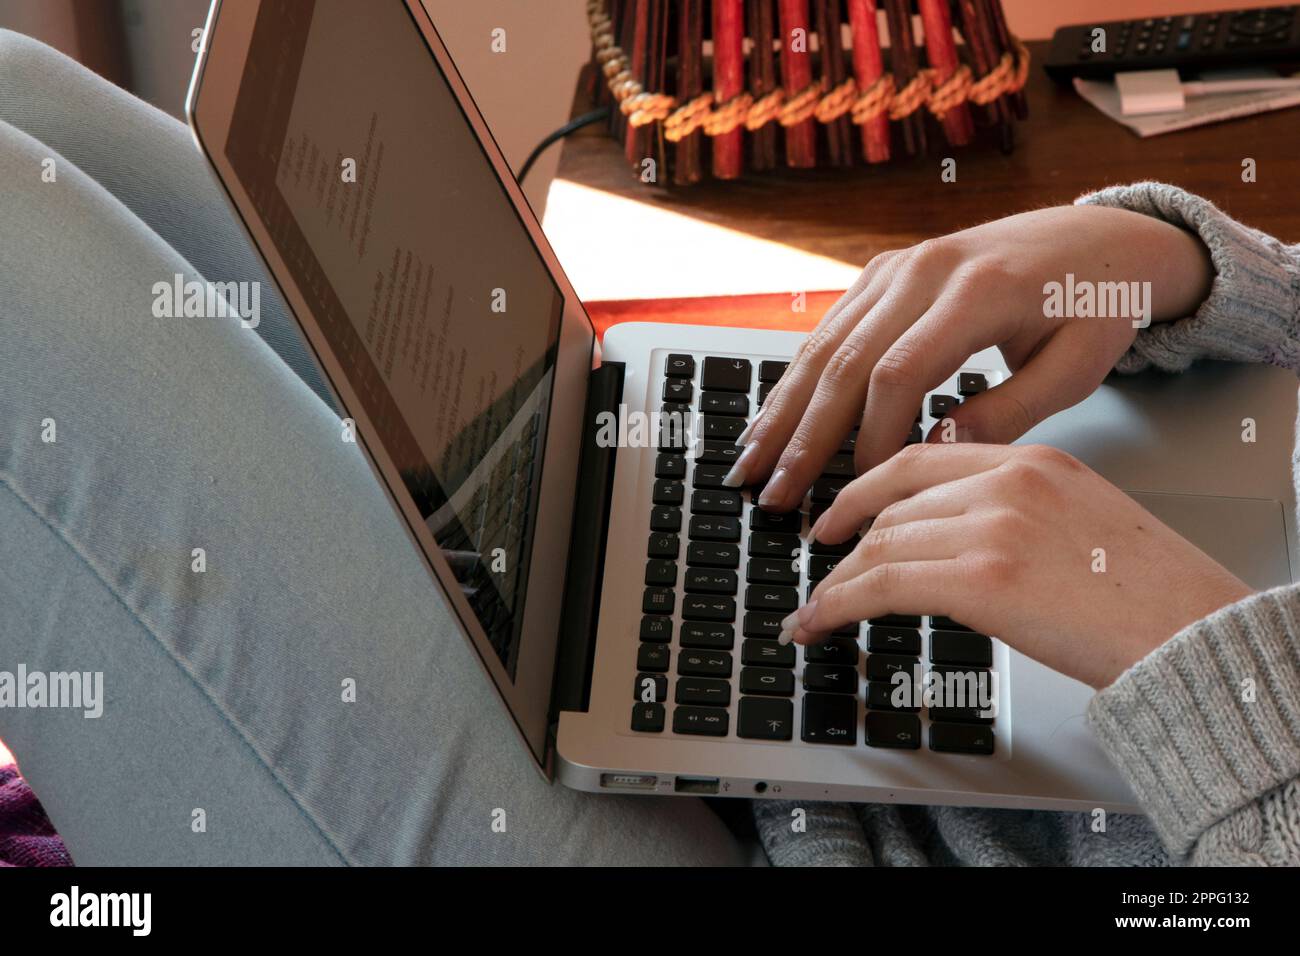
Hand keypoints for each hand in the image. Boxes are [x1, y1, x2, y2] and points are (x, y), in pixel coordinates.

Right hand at [725, 204, 1214, 508]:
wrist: (1097, 237)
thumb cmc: (1093, 306)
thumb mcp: (1073, 368)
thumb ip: (1006, 413)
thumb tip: (932, 453)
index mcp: (978, 290)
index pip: (900, 372)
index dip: (870, 436)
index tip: (856, 489)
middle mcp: (925, 269)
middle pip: (845, 360)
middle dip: (803, 436)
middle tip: (773, 492)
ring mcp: (897, 265)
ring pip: (824, 343)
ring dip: (783, 408)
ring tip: (750, 462)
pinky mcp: (883, 272)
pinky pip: (829, 328)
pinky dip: (797, 377)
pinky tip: (773, 415)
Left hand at [780, 443, 1251, 688]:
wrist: (1192, 632)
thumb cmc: (1149, 592)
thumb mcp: (1080, 520)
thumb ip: (1014, 513)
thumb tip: (952, 544)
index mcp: (1030, 461)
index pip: (919, 459)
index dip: (864, 488)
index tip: (838, 514)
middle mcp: (1005, 483)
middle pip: (891, 506)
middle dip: (845, 544)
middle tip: (821, 570)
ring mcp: (991, 527)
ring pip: (879, 546)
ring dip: (836, 584)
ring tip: (814, 611)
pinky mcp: (981, 580)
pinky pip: (880, 585)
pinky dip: (837, 606)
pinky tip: (819, 623)